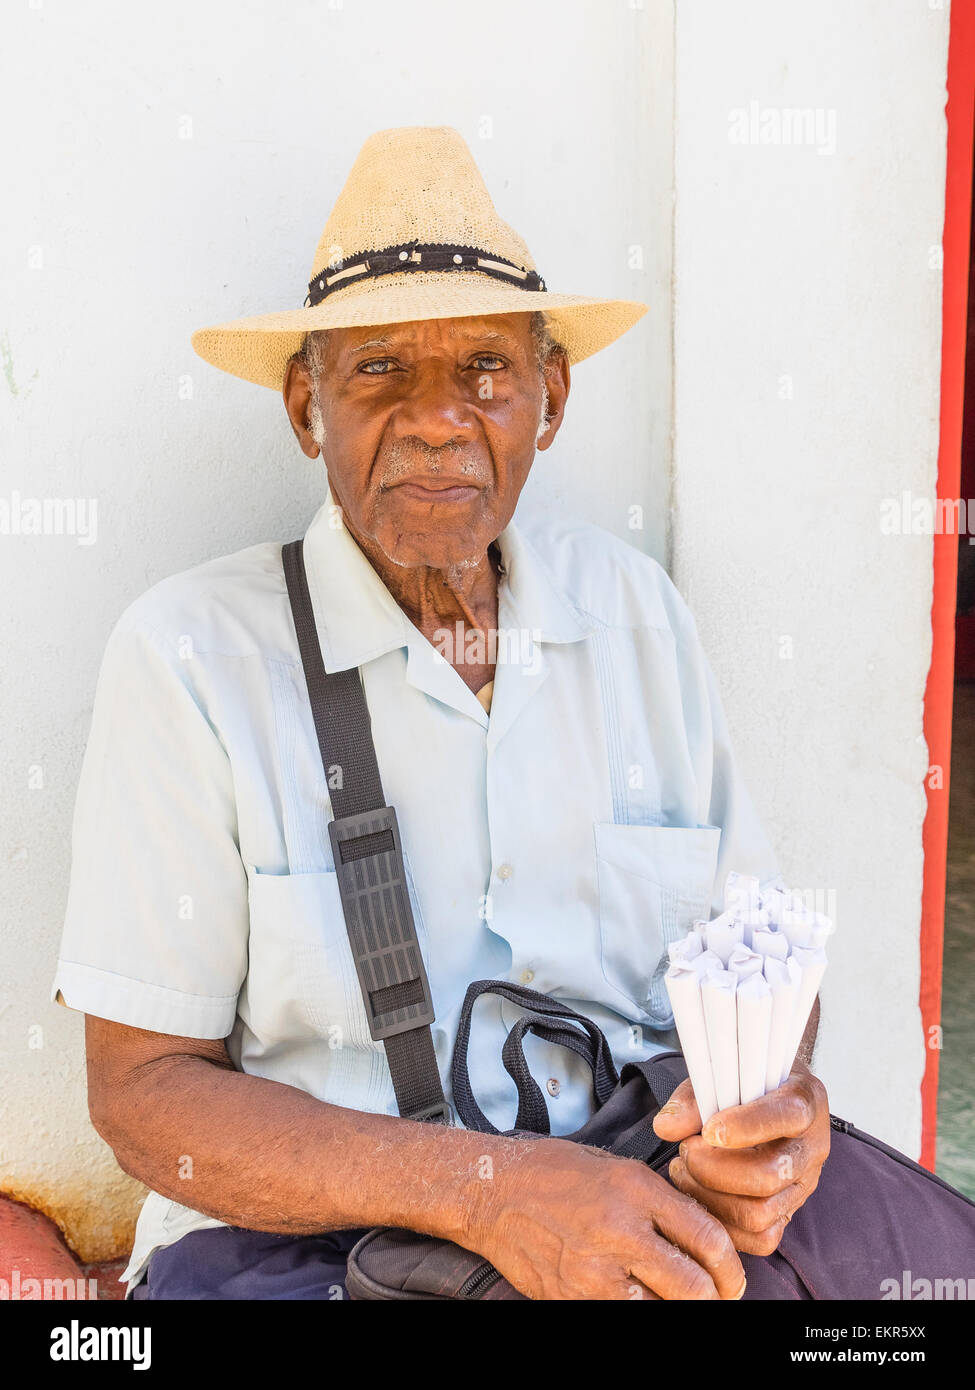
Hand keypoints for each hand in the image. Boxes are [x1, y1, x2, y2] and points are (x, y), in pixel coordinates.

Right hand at [469, 1137, 747, 1299]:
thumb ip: (662, 1203)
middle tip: (716, 1296)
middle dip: (715, 1297)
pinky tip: (640, 1299)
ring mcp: (594, 1271)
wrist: (494, 1192)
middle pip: (694, 1287)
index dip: (731, 1268)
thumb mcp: (617, 1169)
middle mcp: (619, 1230)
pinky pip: (625, 1316)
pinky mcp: (573, 1298)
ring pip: (664, 1309)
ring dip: (678, 1307)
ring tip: (677, 1298)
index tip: (732, 1277)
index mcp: (636, 1189)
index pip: (708, 1239)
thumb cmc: (555, 1173)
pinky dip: (642, 1309)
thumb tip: (705, 1241)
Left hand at [652, 1064, 830, 1255]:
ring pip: (760, 1213)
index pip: (788, 1115)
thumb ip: (694, 1099)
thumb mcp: (719, 1076)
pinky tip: (698, 1194)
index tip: (709, 1130)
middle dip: (715, 1169)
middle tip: (686, 1151)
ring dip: (710, 1197)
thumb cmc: (742, 1086)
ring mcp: (802, 1185)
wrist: (767, 1099)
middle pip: (770, 1175)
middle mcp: (811, 1146)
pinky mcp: (789, 1213)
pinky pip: (760, 1239)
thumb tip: (666, 1127)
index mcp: (804, 1099)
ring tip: (684, 1171)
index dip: (747, 1125)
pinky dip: (721, 1223)